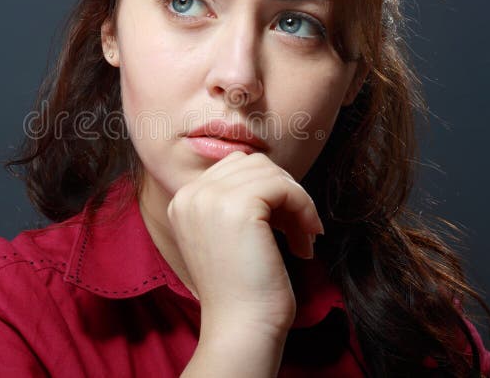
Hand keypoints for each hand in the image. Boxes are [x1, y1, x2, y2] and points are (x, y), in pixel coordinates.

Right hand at [166, 151, 323, 338]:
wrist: (240, 326)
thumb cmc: (242, 289)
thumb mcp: (226, 235)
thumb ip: (234, 201)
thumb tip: (273, 176)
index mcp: (183, 201)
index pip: (233, 167)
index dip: (267, 189)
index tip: (285, 223)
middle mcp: (191, 195)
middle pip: (252, 163)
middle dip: (282, 192)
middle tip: (298, 228)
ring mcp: (211, 198)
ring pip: (271, 172)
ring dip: (297, 201)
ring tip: (303, 235)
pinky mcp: (238, 206)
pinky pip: (285, 187)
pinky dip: (304, 208)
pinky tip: (306, 239)